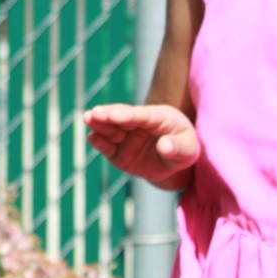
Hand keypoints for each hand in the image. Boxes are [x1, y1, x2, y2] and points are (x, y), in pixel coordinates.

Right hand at [83, 103, 199, 182]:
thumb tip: (164, 147)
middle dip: (108, 115)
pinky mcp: (117, 151)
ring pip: (111, 129)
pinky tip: (92, 137)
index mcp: (159, 117)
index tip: (115, 115)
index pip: (143, 115)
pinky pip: (107, 147)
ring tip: (88, 119)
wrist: (173, 164)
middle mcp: (139, 124)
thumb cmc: (184, 150)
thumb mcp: (189, 150)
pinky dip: (99, 142)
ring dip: (99, 124)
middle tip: (94, 113)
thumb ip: (178, 147)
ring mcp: (126, 137)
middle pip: (122, 117)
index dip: (128, 115)